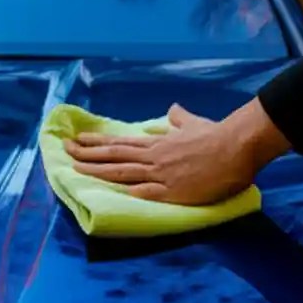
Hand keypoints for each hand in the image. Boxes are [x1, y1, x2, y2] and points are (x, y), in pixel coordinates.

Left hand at [65, 99, 291, 205]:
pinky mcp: (175, 191)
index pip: (121, 144)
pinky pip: (149, 192)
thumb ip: (180, 119)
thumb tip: (172, 110)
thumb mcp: (194, 124)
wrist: (236, 147)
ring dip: (98, 171)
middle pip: (116, 156)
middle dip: (88, 155)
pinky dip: (131, 192)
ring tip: (76, 169)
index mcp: (158, 144)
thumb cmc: (216, 135)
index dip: (98, 144)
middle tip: (66, 152)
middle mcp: (154, 158)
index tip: (79, 141)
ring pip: (124, 173)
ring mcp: (163, 175)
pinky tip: (112, 193)